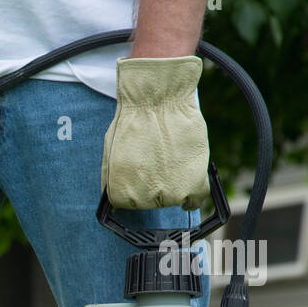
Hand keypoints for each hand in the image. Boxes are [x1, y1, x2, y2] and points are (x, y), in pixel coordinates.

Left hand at [101, 56, 209, 209]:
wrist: (157, 100)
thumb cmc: (133, 123)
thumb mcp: (111, 155)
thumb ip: (112, 182)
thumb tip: (115, 205)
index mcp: (120, 193)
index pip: (128, 205)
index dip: (135, 186)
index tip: (140, 171)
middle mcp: (143, 198)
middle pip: (152, 202)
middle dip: (155, 184)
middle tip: (158, 160)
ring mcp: (170, 194)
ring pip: (174, 199)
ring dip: (175, 184)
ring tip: (171, 158)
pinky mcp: (194, 183)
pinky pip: (196, 200)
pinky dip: (194, 195)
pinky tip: (190, 185)